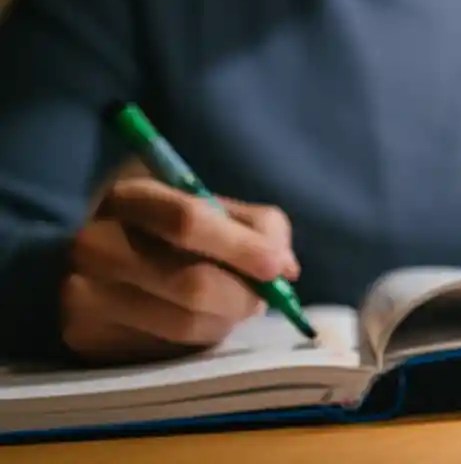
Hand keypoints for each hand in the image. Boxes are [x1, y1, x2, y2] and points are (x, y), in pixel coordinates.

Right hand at [61, 175, 299, 363]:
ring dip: (224, 322)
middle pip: (193, 285)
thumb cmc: (170, 230)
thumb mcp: (213, 208)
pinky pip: (166, 352)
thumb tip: (286, 270)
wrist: (100, 259)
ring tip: (228, 308)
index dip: (241, 248)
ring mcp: (83, 295)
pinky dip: (196, 341)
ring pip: (184, 325)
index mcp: (130, 198)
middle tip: (260, 298)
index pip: (187, 222)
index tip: (277, 268)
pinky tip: (194, 323)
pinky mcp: (85, 339)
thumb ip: (260, 227)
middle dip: (242, 297)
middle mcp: (96, 244)